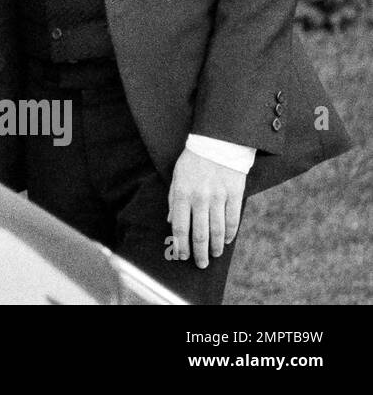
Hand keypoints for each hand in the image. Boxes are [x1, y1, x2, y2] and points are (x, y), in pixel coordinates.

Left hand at [167, 147, 245, 268]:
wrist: (217, 142)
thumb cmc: (193, 160)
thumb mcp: (176, 177)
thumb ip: (173, 200)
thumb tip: (171, 222)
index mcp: (183, 193)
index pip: (181, 227)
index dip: (181, 244)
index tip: (181, 255)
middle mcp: (200, 197)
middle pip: (199, 233)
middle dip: (199, 252)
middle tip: (201, 264)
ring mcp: (219, 197)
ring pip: (217, 230)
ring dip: (215, 246)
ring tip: (214, 254)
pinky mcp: (235, 194)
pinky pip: (233, 219)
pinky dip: (230, 233)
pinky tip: (227, 240)